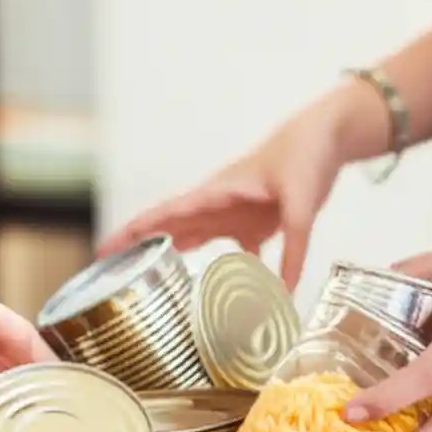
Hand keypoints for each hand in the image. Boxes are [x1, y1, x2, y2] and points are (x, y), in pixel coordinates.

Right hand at [97, 102, 348, 289]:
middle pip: (169, 227)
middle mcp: (217, 205)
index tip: (105, 248)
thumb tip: (285, 293)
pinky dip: (229, 272)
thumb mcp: (301, 204)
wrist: (325, 137)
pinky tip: (225, 294)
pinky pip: (234, 250)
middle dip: (138, 245)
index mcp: (216, 194)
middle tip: (105, 270)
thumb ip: (295, 249)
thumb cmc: (305, 157)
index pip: (166, 213)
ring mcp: (234, 214)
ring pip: (193, 237)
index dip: (134, 231)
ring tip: (145, 280)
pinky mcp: (255, 221)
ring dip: (171, 255)